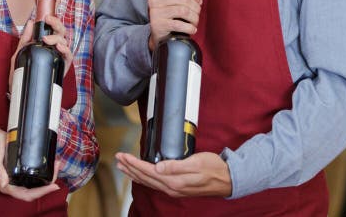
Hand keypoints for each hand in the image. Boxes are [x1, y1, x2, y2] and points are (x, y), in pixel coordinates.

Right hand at [0, 128, 59, 200]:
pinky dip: (45, 172)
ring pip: (37, 184)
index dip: (41, 192)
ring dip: (49, 177)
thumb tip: (4, 184)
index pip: (26, 194)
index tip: (53, 186)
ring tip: (57, 164)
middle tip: (57, 168)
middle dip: (49, 184)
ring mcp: (20, 178)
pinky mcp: (24, 172)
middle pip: (35, 191)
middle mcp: (15, 184)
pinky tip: (52, 163)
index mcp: (7, 185)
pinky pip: (36, 177)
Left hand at [10, 16, 73, 86]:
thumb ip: (25, 39)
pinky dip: (65, 51)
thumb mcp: (19, 53)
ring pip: (65, 42)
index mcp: (46, 44)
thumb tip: (30, 23)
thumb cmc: (20, 73)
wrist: (19, 92)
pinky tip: (59, 48)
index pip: (53, 29)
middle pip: (61, 33)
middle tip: (48, 21)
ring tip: (46, 40)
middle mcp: (54, 49)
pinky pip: (68, 57)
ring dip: (57, 38)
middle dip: (56, 25)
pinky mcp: (62, 67)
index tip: (46, 17)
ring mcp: (59, 58)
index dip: (53, 21)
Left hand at [115, 151, 231, 197]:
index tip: (123, 156)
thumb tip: (158, 167)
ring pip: (148, 181)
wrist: (227, 179)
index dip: (133, 163)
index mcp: (174, 181)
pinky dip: (145, 177)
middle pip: (145, 177)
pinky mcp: (177, 188)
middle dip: (130, 168)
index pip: (148, 171)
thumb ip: (176, 166)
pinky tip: (142, 175)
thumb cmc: (214, 168)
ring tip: (123, 167)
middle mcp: (171, 188)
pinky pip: (155, 183)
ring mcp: (174, 189)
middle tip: (118, 159)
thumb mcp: (196, 163)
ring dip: (135, 173)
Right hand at [148, 0, 204, 50]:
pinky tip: (192, 29)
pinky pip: (179, 24)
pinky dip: (189, 28)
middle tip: (197, 12)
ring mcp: (155, 12)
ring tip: (194, 21)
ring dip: (194, 18)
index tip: (199, 0)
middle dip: (195, 7)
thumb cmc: (173, 14)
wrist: (162, 34)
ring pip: (183, 11)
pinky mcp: (158, 25)